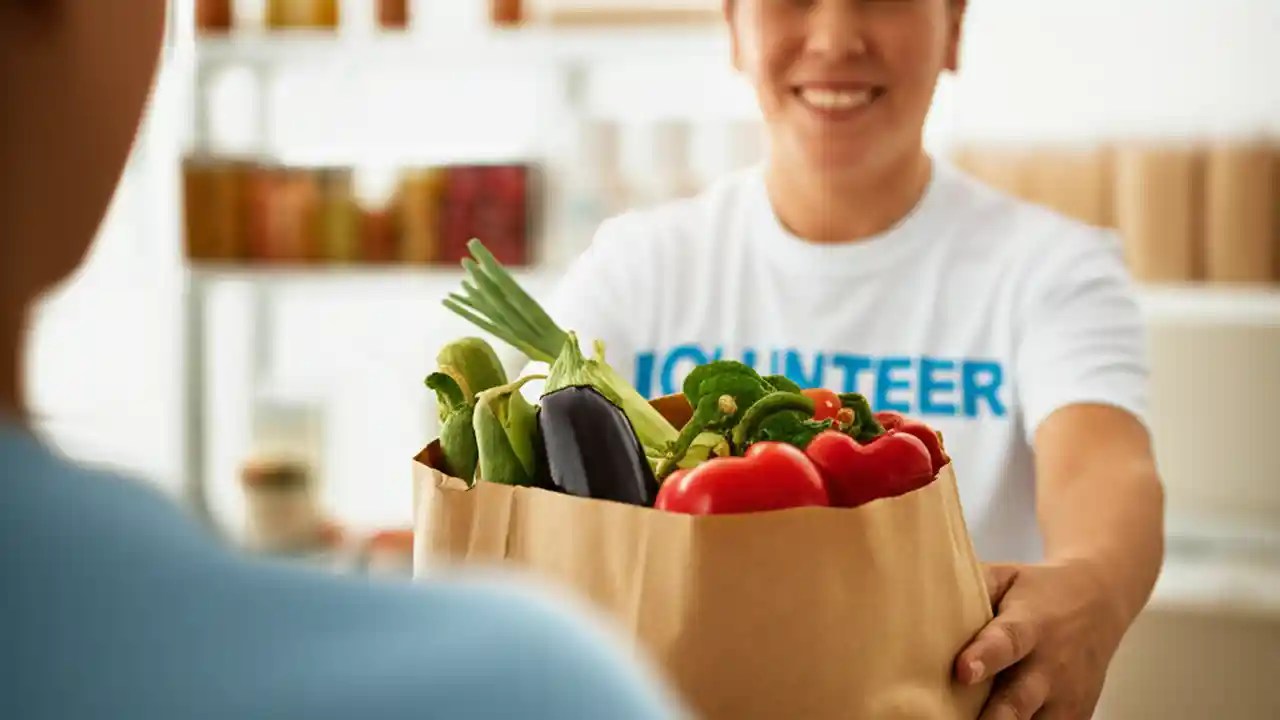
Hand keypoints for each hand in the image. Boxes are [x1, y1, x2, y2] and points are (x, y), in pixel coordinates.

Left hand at [955, 561, 1129, 719]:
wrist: (1099, 601)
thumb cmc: (1037, 591)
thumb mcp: (1007, 577)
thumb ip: (972, 586)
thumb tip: (924, 591)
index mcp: (1031, 623)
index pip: (1007, 641)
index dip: (985, 656)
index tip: (963, 671)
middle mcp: (1051, 664)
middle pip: (1017, 701)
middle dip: (990, 717)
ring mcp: (1065, 696)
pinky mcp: (1076, 716)